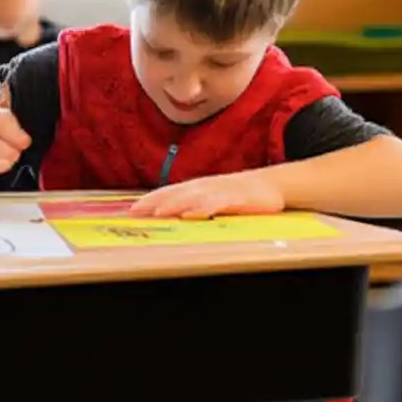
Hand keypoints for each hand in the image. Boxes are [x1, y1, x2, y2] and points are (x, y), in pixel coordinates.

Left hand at [127, 171, 284, 218]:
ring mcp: (219, 191)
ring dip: (173, 204)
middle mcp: (203, 187)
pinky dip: (204, 208)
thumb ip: (192, 205)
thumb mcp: (212, 199)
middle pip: (175, 193)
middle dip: (154, 202)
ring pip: (192, 197)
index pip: (167, 193)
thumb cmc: (236, 194)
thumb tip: (169, 216)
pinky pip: (217, 203)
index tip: (130, 211)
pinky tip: (193, 213)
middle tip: (136, 212)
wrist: (271, 185)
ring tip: (158, 212)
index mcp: (195, 188)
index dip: (149, 200)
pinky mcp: (236, 198)